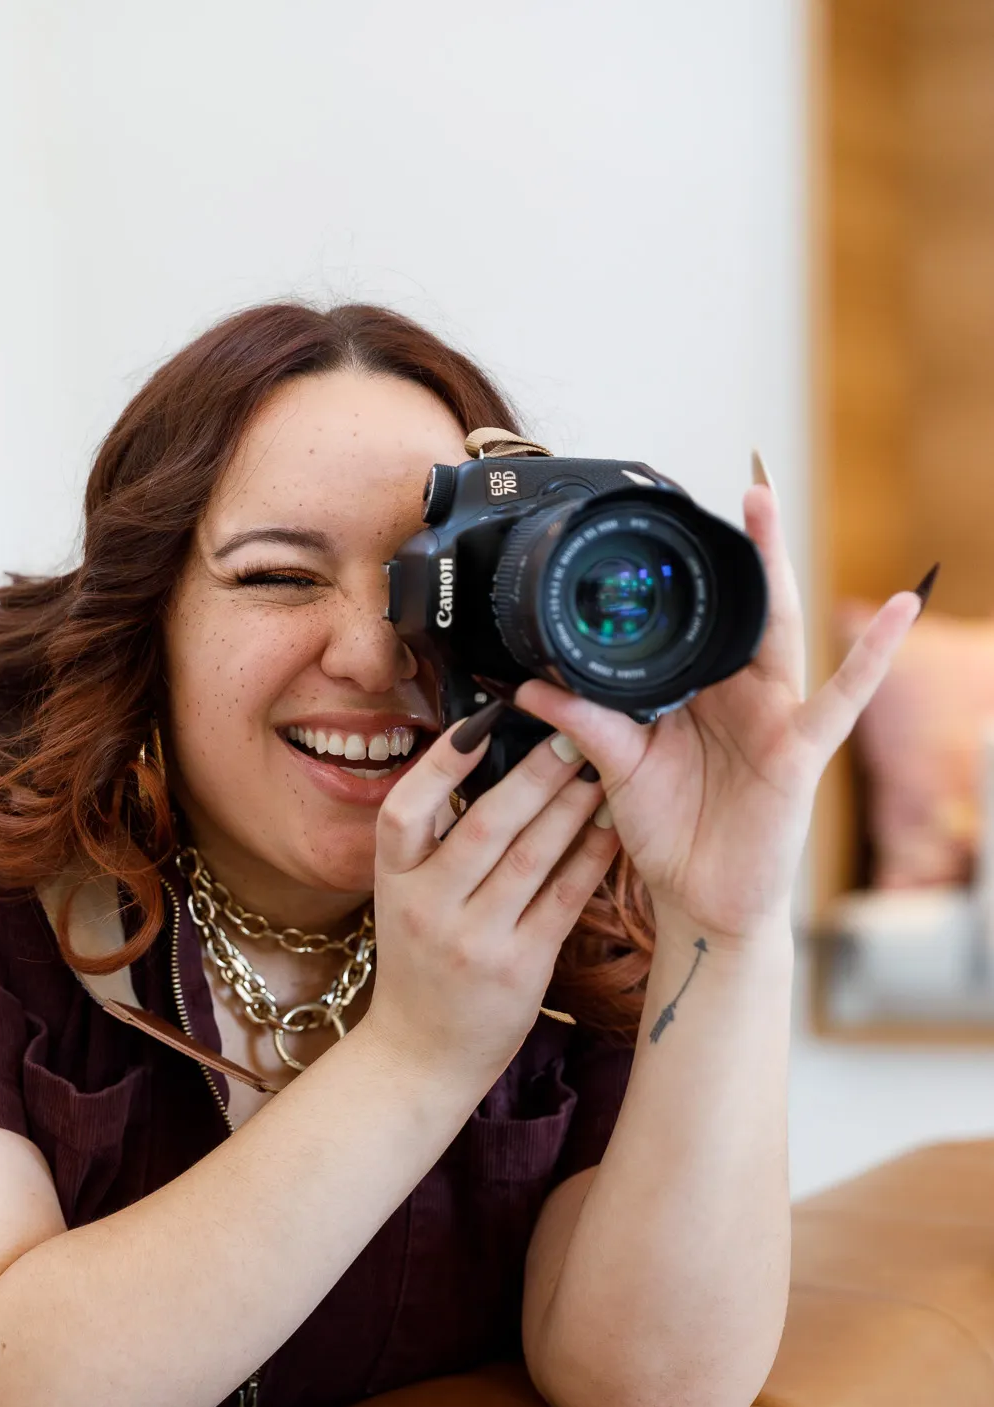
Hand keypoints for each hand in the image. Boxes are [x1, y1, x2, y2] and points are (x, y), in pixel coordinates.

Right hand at [364, 717, 617, 1092]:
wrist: (421, 1056)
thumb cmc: (420, 967)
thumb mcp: (403, 902)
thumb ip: (436, 845)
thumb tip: (486, 760)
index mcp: (393, 885)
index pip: (404, 813)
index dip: (440, 765)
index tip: (482, 720)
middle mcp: (429, 910)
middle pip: (484, 828)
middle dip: (533, 775)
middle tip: (571, 731)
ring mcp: (475, 942)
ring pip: (531, 859)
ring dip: (571, 807)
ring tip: (603, 766)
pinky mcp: (521, 968)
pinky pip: (564, 899)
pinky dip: (590, 857)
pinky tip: (612, 824)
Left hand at [510, 475, 923, 943]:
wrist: (699, 901)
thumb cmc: (670, 834)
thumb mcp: (617, 769)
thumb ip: (583, 723)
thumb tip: (530, 687)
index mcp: (696, 693)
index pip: (694, 620)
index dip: (688, 573)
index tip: (672, 517)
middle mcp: (739, 695)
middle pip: (742, 607)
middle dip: (742, 546)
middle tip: (738, 481)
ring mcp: (775, 716)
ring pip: (778, 629)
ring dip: (777, 565)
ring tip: (768, 505)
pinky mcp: (800, 751)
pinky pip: (842, 698)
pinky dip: (873, 654)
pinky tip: (899, 611)